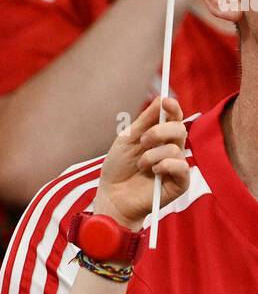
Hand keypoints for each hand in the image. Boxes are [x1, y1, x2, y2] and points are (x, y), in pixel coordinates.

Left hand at [94, 96, 188, 230]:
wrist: (112, 194)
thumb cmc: (119, 167)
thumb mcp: (128, 139)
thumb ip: (145, 120)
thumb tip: (162, 98)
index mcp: (161, 136)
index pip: (174, 117)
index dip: (173, 107)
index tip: (165, 101)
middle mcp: (172, 149)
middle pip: (179, 128)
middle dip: (159, 131)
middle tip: (143, 141)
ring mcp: (176, 166)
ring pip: (176, 148)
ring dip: (153, 155)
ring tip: (140, 165)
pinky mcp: (180, 183)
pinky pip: (182, 166)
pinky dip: (165, 166)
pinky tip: (153, 172)